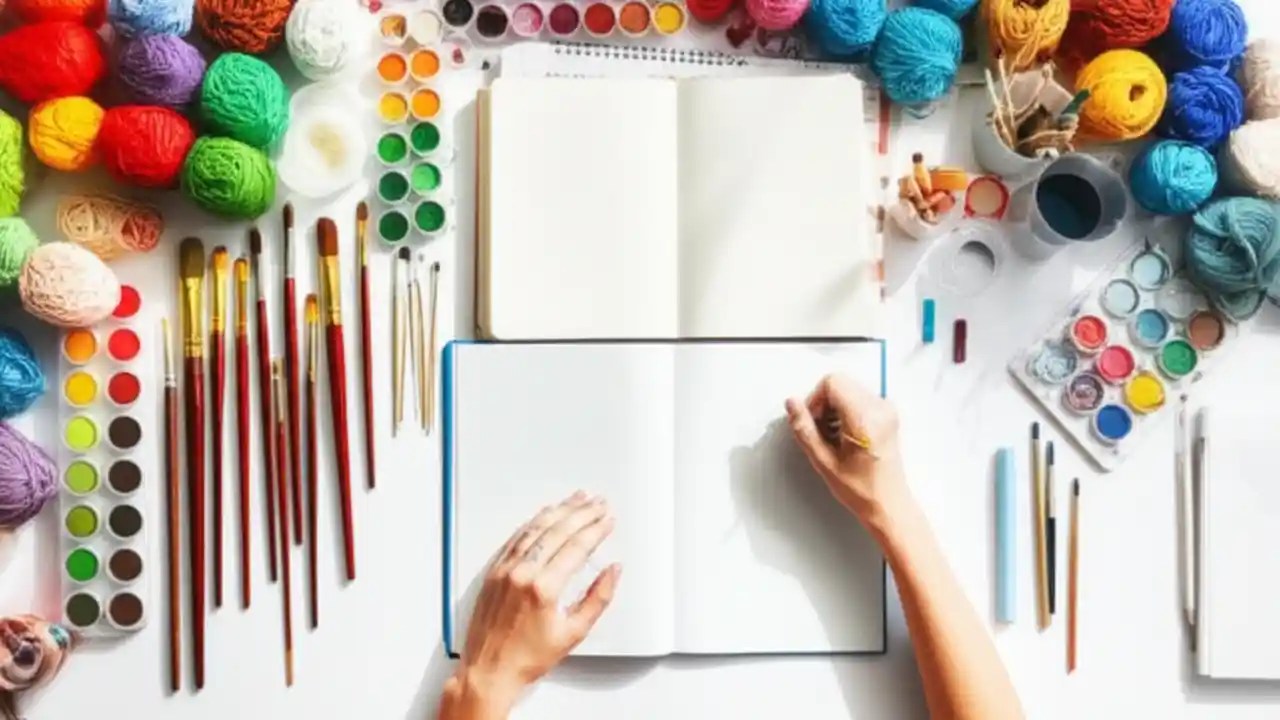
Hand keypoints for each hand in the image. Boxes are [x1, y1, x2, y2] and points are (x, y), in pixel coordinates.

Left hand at [442, 493, 621, 717]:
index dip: (596, 530)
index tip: (607, 520)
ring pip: (535, 528)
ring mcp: (504, 570)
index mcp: (544, 588)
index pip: (577, 547)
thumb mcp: (573, 633)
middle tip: (597, 503)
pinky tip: (544, 515)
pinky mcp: (493, 571)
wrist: (488, 671)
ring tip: (576, 500)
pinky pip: (515, 538)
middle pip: (558, 531)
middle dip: (581, 513)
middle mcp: (522, 573)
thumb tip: (613, 571)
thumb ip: (597, 599)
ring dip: (558, 511)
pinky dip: (533, 523)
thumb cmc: (526, 659)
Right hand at [785, 374, 911, 535]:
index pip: (832, 383)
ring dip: (834, 409)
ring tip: (834, 437)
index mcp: (865, 419)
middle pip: (840, 384)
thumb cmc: (862, 489)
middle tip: (822, 432)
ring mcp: (886, 410)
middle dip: (824, 404)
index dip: (815, 399)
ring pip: (848, 390)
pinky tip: (844, 436)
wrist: (887, 503)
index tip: (813, 420)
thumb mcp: (823, 461)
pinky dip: (845, 412)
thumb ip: (804, 429)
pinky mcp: (887, 414)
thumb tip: (793, 405)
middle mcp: (880, 409)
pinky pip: (859, 399)